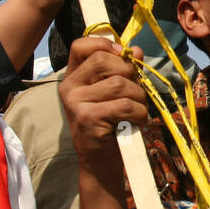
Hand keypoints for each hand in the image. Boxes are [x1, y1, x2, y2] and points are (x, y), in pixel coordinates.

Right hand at [59, 36, 148, 161]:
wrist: (100, 164)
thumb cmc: (110, 126)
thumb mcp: (114, 95)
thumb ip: (122, 71)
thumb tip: (136, 50)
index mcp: (73, 78)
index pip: (81, 45)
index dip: (105, 44)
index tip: (122, 54)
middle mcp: (69, 88)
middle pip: (104, 60)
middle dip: (130, 73)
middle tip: (136, 92)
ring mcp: (76, 103)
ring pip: (119, 83)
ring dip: (139, 98)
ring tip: (137, 111)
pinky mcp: (87, 118)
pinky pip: (125, 105)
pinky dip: (140, 114)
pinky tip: (137, 123)